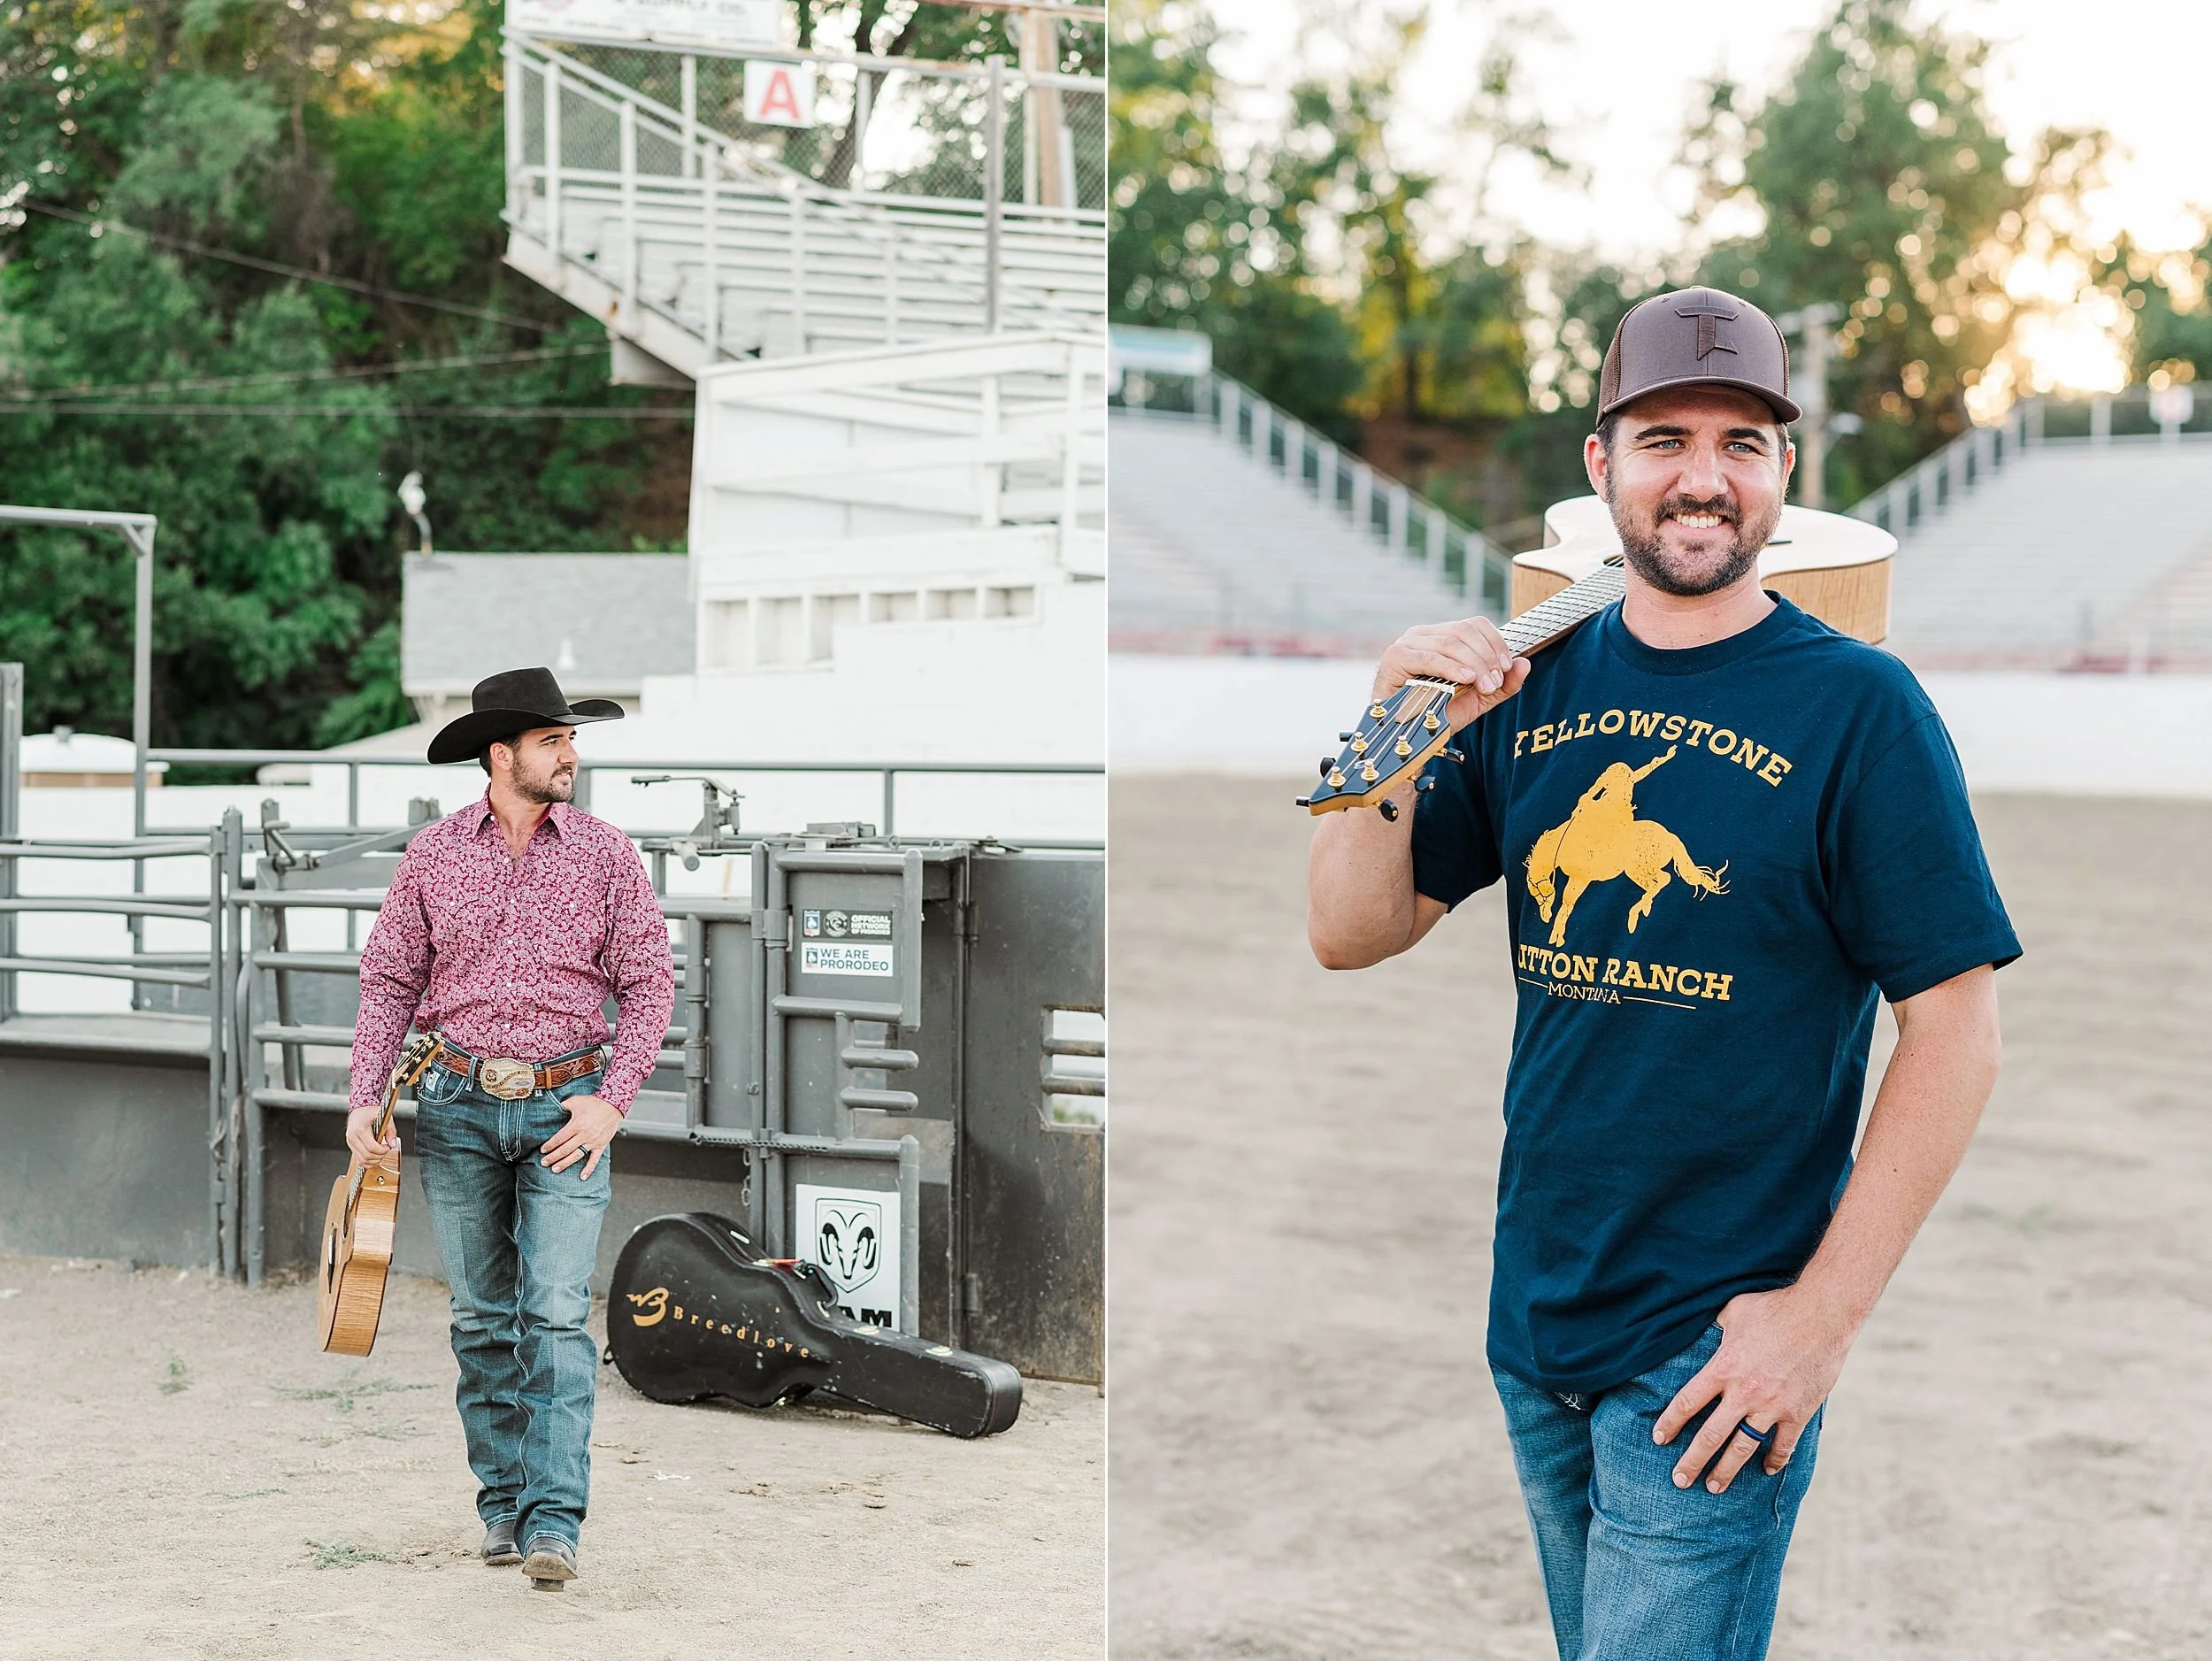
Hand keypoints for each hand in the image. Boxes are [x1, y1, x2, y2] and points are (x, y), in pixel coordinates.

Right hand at [345, 1106, 398, 1163]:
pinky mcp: (350, 1145)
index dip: (383, 1150)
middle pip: (367, 1156)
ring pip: (362, 1160)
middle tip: (386, 1150)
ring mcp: (350, 1142)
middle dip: (380, 1156)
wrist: (360, 1109)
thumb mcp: (385, 1118)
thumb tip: (393, 1145)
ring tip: (381, 1154)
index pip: (372, 1147)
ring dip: (374, 1161)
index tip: (388, 1147)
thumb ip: (391, 1132)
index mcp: (360, 1129)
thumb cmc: (371, 1111)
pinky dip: (368, 1161)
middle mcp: (352, 1137)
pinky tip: (375, 1156)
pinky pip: (358, 1159)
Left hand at [540, 1093, 622, 1178]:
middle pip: (564, 1149)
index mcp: (576, 1125)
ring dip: (565, 1164)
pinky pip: (594, 1160)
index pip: (559, 1138)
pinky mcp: (601, 1145)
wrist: (614, 1104)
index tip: (543, 1150)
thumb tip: (555, 1108)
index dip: (550, 1145)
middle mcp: (583, 1135)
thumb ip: (564, 1105)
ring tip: (555, 1169)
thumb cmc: (595, 1102)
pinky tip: (582, 1177)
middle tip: (544, 1162)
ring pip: (576, 1156)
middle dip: (553, 1157)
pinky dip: (589, 1169)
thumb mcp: (576, 1101)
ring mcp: (592, 1142)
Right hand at [1371, 617, 1530, 733]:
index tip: (1506, 667)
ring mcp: (1408, 643)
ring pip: (1450, 643)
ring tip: (1485, 686)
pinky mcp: (1396, 657)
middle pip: (1464, 631)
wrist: (1405, 737)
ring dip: (1474, 665)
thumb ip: (1503, 684)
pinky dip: (1451, 667)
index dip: (1495, 642)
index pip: (1474, 624)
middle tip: (1496, 683)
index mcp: (1442, 637)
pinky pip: (1429, 658)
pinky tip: (1465, 679)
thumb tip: (1525, 662)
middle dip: (1486, 656)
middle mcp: (1424, 634)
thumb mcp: (1478, 700)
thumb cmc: (1437, 715)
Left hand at [1651, 1285, 1857, 1493]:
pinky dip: (1774, 1460)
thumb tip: (1703, 1328)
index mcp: (1723, 1367)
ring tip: (1714, 1487)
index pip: (1686, 1402)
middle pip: (1710, 1435)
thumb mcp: (1733, 1311)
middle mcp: (1743, 1392)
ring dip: (1727, 1471)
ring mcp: (1772, 1406)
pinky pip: (1783, 1445)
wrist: (1821, 1315)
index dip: (1670, 1423)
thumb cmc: (1774, 1308)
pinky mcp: (1798, 1412)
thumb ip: (1715, 1327)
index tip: (1659, 1439)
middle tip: (1679, 1480)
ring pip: (1742, 1448)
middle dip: (1692, 1461)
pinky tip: (1767, 1471)